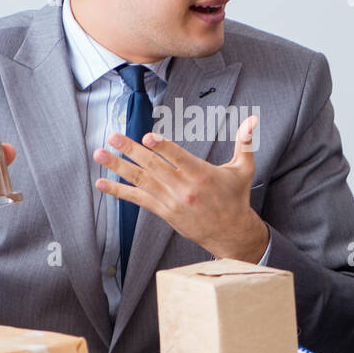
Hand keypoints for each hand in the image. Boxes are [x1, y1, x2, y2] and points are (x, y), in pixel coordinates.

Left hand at [93, 114, 269, 262]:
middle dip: (131, 151)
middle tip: (113, 137)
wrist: (231, 233)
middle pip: (153, 167)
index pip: (179, 159)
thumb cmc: (236, 197)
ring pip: (142, 181)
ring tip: (100, 154)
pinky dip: (119, 191)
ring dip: (119, 167)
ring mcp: (172, 202)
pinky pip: (138, 200)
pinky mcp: (164, 212)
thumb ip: (245, 142)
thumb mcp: (244, 169)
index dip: (163, 147)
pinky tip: (102, 183)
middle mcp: (184, 189)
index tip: (147, 137)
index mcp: (203, 175)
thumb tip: (253, 119)